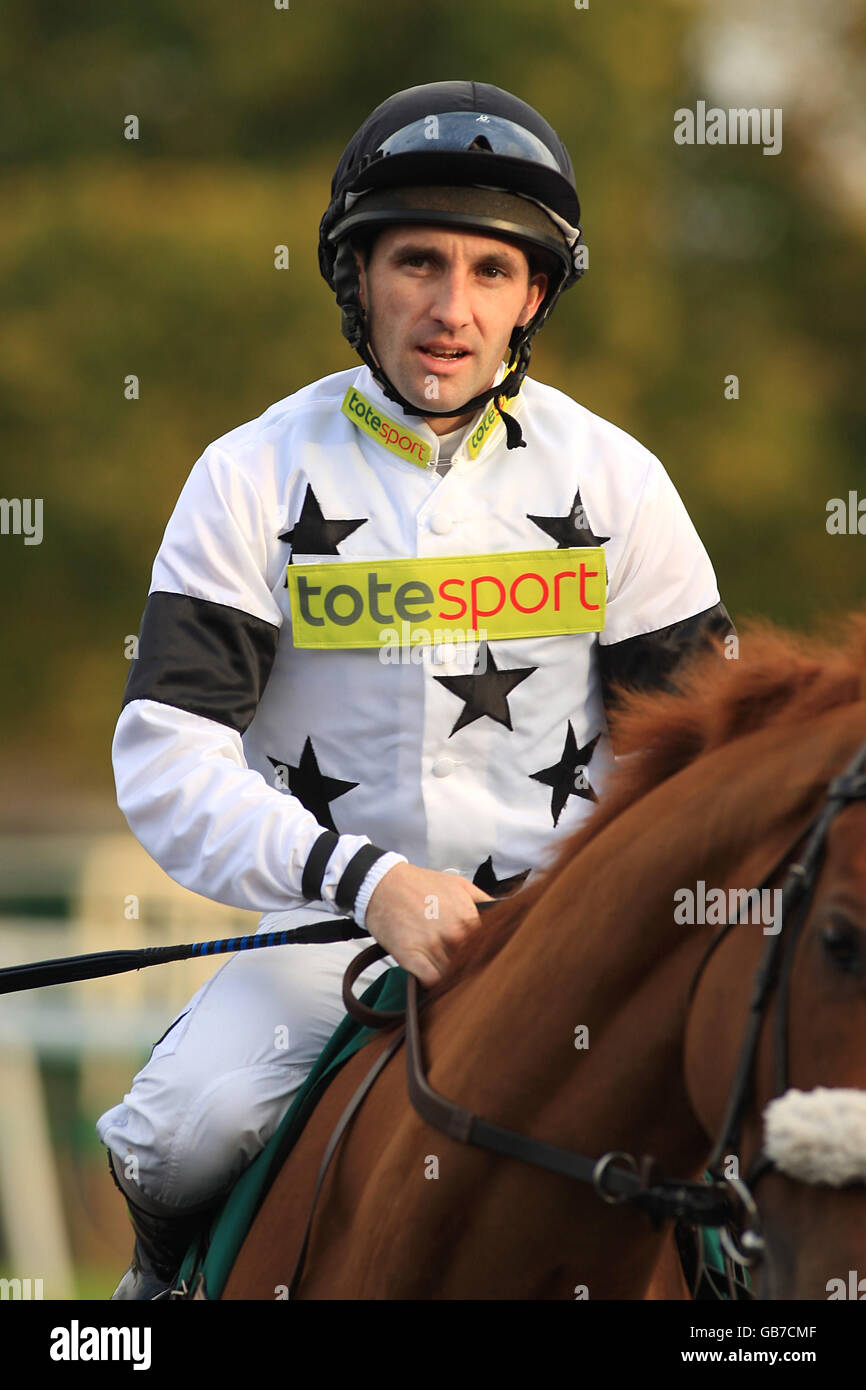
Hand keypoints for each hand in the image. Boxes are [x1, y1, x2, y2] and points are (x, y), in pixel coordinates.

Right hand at [364, 862, 492, 986]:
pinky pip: (431, 981)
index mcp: (468, 917)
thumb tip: (508, 915)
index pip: (489, 949)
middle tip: (469, 972)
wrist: (383, 884)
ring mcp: (431, 946)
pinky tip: (433, 978)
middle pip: (472, 965)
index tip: (485, 961)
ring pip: (453, 975)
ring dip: (453, 978)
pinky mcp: (410, 956)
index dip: (487, 957)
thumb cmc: (421, 884)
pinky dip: (434, 984)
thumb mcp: (460, 884)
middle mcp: (452, 933)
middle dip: (471, 969)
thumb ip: (486, 902)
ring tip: (450, 976)